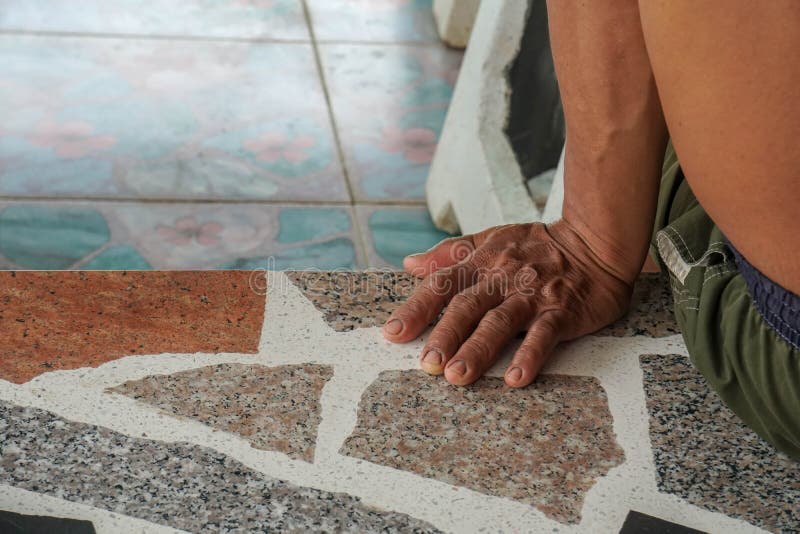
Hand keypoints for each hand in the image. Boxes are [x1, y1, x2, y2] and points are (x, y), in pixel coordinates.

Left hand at [382, 221, 632, 386]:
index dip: (416, 308)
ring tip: (457, 376)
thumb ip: (450, 253)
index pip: (442, 283)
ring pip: (500, 322)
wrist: (594, 241)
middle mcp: (503, 278)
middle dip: (445, 335)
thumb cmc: (538, 245)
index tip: (393, 332)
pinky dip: (530, 355)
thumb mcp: (491, 239)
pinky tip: (516, 378)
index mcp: (482, 262)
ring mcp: (532, 295)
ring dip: (478, 350)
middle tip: (427, 365)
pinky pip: (544, 334)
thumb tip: (411, 264)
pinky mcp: (561, 311)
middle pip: (468, 306)